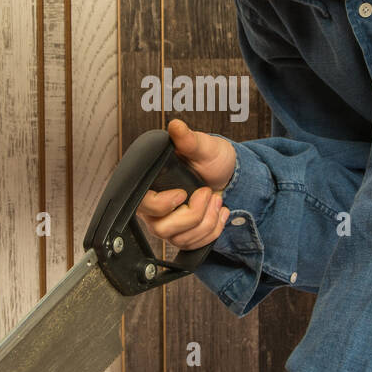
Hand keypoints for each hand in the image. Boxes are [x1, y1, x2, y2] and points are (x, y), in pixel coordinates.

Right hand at [136, 119, 236, 250]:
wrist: (226, 175)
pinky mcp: (182, 236)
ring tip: (217, 200)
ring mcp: (168, 225)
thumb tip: (176, 127)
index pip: (145, 206)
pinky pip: (195, 245)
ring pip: (182, 239)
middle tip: (208, 194)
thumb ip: (189, 140)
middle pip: (163, 229)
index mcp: (151, 185)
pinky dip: (213, 230)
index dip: (165, 204)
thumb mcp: (203, 146)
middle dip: (194, 214)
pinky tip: (219, 213)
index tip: (184, 193)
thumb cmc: (210, 159)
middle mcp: (154, 209)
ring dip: (207, 221)